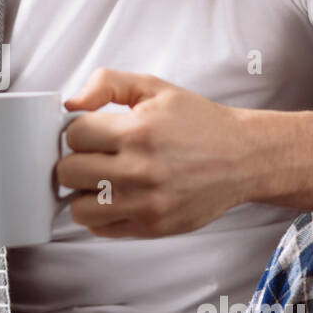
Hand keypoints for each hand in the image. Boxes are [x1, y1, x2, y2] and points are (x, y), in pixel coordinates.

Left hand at [59, 68, 249, 237]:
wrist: (244, 158)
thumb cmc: (198, 123)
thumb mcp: (154, 88)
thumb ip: (107, 84)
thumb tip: (71, 104)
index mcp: (138, 131)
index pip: (73, 136)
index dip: (79, 132)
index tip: (94, 133)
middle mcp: (140, 170)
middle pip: (68, 173)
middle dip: (76, 161)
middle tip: (95, 157)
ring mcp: (146, 203)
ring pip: (78, 208)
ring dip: (84, 193)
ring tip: (102, 181)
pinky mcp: (152, 227)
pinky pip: (101, 229)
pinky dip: (101, 215)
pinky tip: (117, 197)